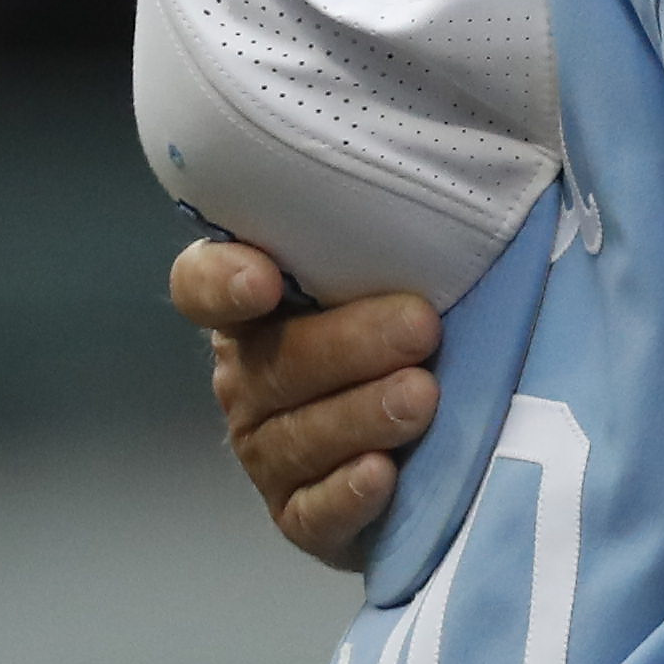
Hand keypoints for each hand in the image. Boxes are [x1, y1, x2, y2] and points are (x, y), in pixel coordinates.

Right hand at [173, 236, 441, 568]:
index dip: (221, 283)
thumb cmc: (413, 332)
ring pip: (298, 437)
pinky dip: (346, 494)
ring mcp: (267, 452)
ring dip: (361, 416)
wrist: (435, 439)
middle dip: (350, 344)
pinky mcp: (299, 515)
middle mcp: (246, 379)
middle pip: (274, 363)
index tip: (265, 280)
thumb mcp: (401, 273)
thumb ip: (391, 239)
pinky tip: (382, 474)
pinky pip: (313, 510)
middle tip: (421, 328)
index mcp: (254, 308)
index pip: (200, 285)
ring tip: (421, 398)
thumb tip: (462, 147)